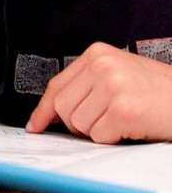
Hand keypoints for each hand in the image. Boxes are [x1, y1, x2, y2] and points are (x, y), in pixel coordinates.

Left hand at [27, 42, 171, 142]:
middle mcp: (102, 65)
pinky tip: (132, 126)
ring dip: (99, 131)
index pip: (57, 85)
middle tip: (103, 122)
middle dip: (77, 123)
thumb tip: (53, 112)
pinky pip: (99, 136)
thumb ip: (88, 85)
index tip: (35, 126)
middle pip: (62, 106)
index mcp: (97, 53)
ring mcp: (113, 86)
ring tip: (123, 120)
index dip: (44, 110)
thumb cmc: (158, 92)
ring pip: (79, 124)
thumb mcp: (120, 75)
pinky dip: (114, 139)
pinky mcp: (124, 110)